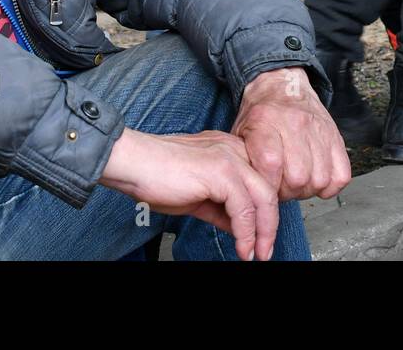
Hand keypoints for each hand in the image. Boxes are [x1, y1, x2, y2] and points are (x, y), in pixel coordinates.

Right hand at [99, 128, 279, 260]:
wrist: (133, 164)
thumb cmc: (156, 176)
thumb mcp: (198, 196)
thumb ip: (222, 210)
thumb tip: (240, 230)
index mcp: (230, 150)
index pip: (259, 183)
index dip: (264, 213)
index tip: (261, 239)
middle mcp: (234, 150)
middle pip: (267, 190)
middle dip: (269, 225)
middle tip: (264, 250)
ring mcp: (230, 158)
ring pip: (263, 198)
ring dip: (263, 232)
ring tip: (257, 254)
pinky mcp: (221, 171)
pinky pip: (244, 207)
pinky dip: (246, 233)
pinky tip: (242, 247)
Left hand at [232, 67, 351, 202]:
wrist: (284, 85)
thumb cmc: (261, 114)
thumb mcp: (239, 130)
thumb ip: (241, 158)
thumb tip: (247, 188)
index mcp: (265, 121)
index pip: (271, 163)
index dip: (268, 185)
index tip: (265, 187)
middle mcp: (295, 124)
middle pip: (297, 177)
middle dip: (287, 191)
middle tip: (281, 186)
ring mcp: (318, 130)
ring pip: (320, 179)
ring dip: (307, 189)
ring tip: (297, 182)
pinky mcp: (336, 137)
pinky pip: (341, 174)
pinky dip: (330, 186)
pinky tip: (316, 180)